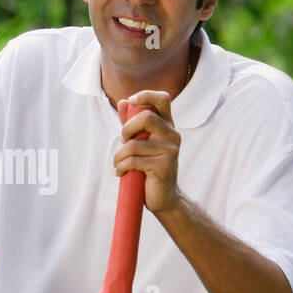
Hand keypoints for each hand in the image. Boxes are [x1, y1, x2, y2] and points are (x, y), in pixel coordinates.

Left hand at [114, 91, 181, 213]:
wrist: (163, 197)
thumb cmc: (150, 168)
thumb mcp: (141, 143)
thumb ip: (133, 123)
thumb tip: (124, 102)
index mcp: (168, 126)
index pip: (162, 99)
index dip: (146, 95)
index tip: (131, 101)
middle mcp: (173, 135)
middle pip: (146, 117)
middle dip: (126, 129)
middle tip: (123, 142)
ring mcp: (170, 150)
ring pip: (133, 144)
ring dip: (119, 156)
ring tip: (119, 164)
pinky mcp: (164, 166)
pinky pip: (133, 160)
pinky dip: (121, 167)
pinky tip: (121, 172)